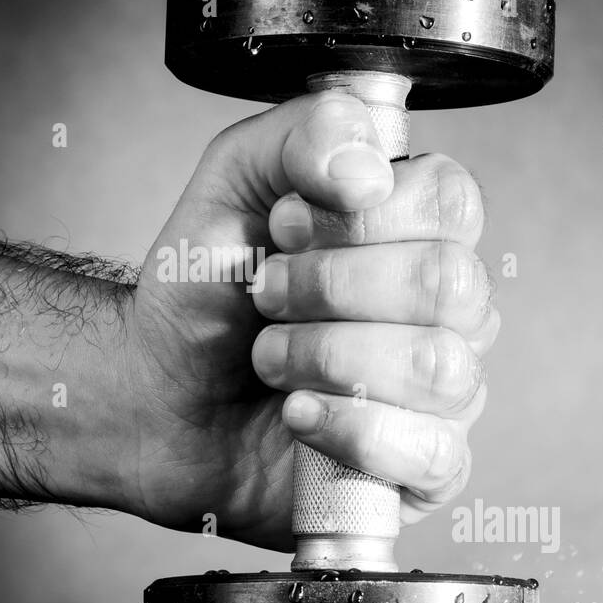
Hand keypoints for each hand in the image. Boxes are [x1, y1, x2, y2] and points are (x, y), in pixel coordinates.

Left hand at [123, 91, 497, 553]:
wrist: (151, 391)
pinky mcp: (422, 468)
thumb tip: (367, 170)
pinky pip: (433, 454)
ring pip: (439, 369)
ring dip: (326, 359)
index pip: (451, 201)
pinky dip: (351, 431)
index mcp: (417, 229)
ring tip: (271, 359)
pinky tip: (299, 416)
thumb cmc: (204, 290)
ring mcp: (443, 391)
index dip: (360, 218)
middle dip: (329, 290)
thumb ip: (303, 134)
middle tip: (265, 297)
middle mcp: (445, 308)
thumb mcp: (233, 178)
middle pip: (448, 285)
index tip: (284, 227)